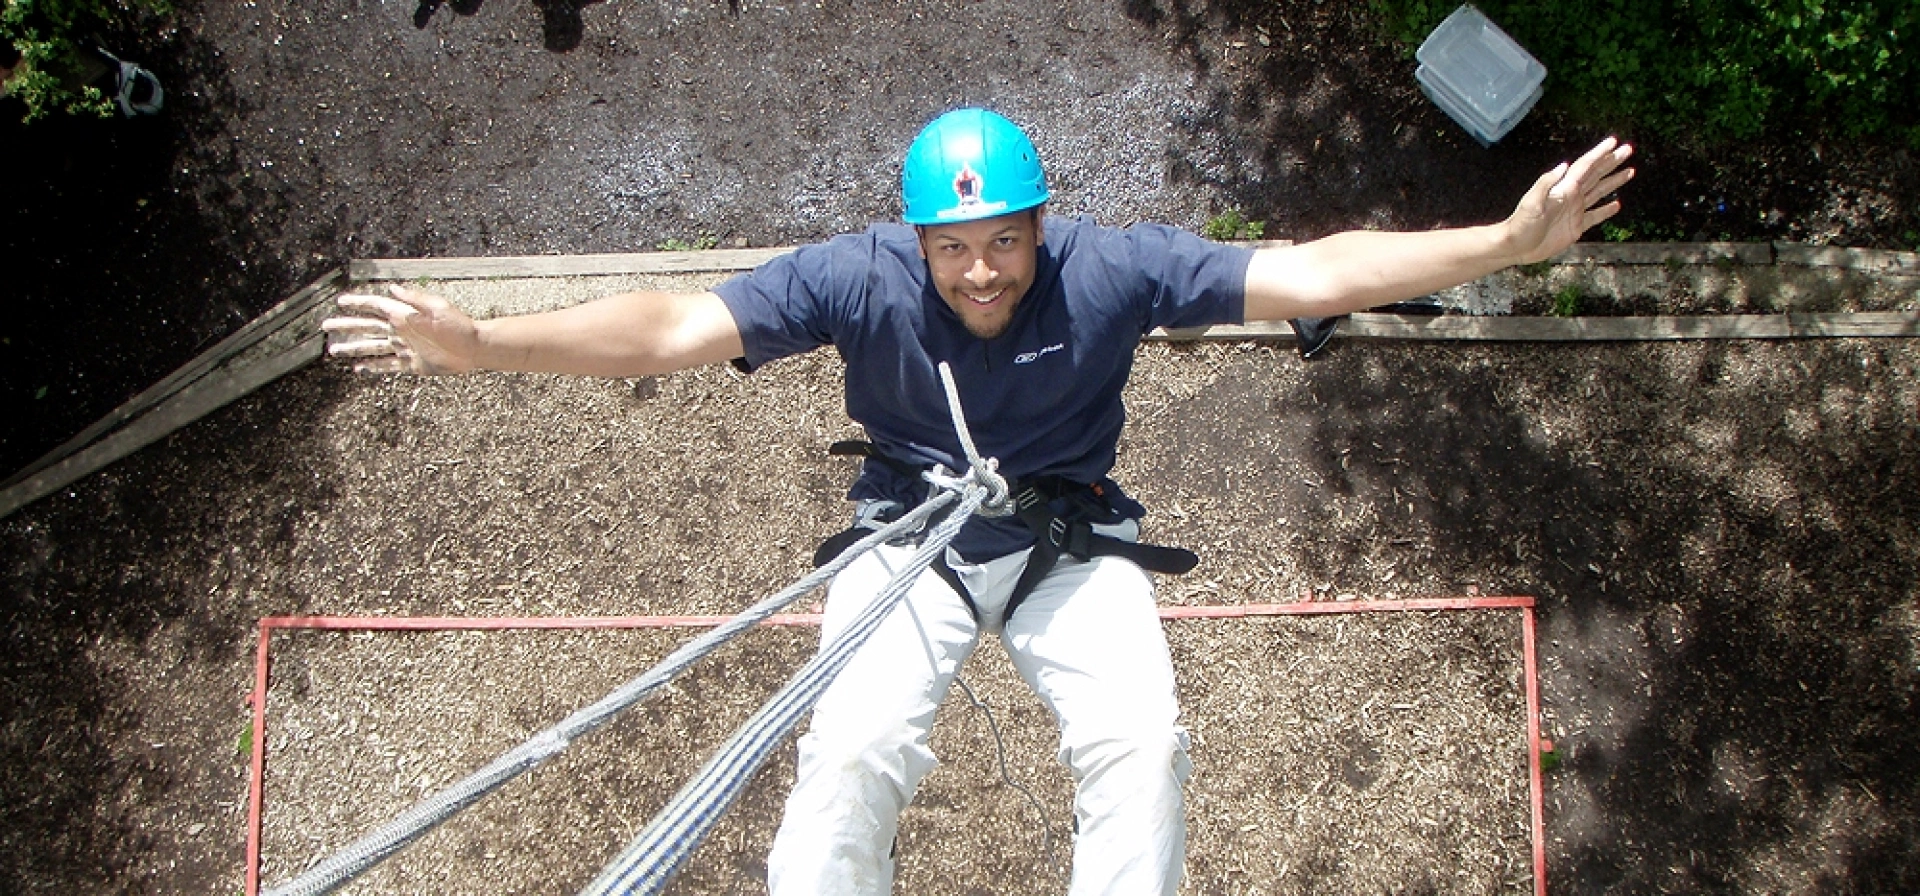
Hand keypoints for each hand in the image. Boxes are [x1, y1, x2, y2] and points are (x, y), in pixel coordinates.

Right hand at [322, 284, 480, 374]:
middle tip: (326, 325)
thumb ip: (414, 299)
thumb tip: (393, 290)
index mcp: (405, 315)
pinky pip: (388, 365)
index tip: (340, 302)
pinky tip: (359, 368)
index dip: (358, 303)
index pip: (376, 306)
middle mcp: (402, 330)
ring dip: (353, 348)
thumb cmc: (459, 326)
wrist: (474, 348)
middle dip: (347, 325)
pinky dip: (373, 367)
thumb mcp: (438, 308)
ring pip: (372, 347)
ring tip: (333, 349)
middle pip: (367, 327)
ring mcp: (405, 347)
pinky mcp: (412, 364)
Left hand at [1503, 137, 1635, 264]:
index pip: (1585, 166)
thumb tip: (1563, 165)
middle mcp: (1572, 196)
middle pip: (1596, 174)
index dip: (1599, 153)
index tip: (1613, 141)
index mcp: (1564, 188)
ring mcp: (1575, 211)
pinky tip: (1617, 204)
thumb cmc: (1520, 225)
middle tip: (1628, 149)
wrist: (1515, 246)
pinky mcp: (1576, 227)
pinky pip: (1595, 216)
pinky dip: (1606, 210)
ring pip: (1599, 192)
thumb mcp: (1530, 203)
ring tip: (1630, 171)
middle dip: (1612, 161)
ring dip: (1614, 181)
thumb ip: (1545, 184)